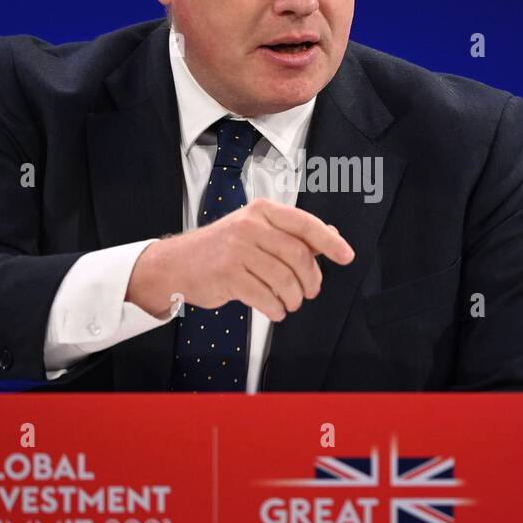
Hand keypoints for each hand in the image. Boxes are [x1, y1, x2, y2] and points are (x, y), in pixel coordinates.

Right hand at [126, 198, 354, 321]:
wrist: (176, 264)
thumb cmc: (220, 248)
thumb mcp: (255, 231)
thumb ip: (291, 234)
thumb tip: (330, 235)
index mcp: (261, 211)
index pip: (305, 224)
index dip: (330, 241)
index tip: (346, 256)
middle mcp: (249, 226)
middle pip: (298, 255)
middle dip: (311, 279)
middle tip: (310, 292)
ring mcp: (237, 250)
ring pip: (284, 279)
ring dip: (293, 298)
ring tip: (289, 303)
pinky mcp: (227, 274)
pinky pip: (265, 297)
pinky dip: (275, 309)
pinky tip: (274, 310)